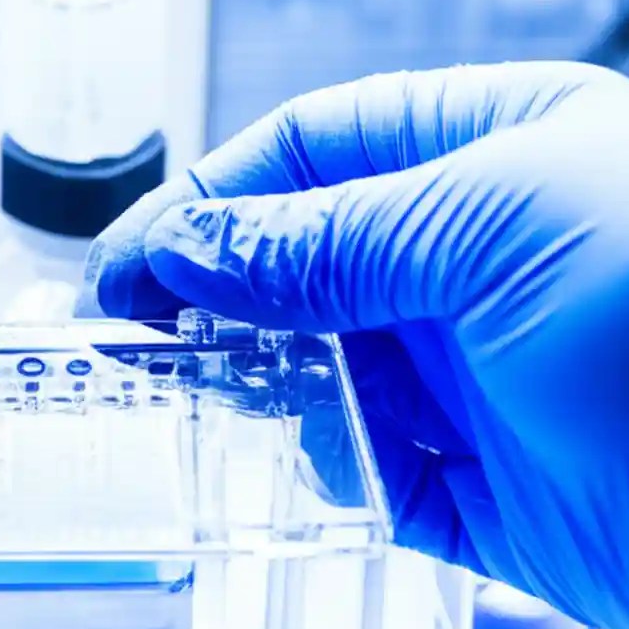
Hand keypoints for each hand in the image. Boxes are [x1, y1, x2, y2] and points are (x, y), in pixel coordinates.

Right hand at [86, 62, 628, 628]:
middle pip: (306, 261)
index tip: (141, 252)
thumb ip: (323, 239)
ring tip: (195, 399)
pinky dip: (319, 468)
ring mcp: (476, 371)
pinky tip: (288, 463)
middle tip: (130, 330)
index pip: (319, 147)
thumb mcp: (488, 226)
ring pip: (320, 367)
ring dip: (257, 384)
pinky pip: (367, 467)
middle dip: (218, 293)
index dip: (220, 193)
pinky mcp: (481, 481)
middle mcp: (480, 255)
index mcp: (497, 148)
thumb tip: (187, 242)